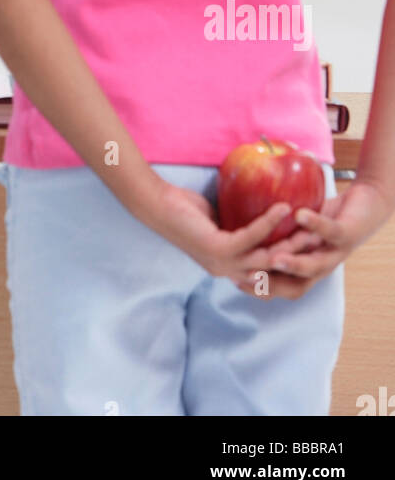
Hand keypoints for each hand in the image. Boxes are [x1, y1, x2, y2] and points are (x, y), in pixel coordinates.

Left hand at [149, 180, 305, 296]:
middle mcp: (229, 272)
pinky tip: (283, 209)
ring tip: (308, 222)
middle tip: (321, 235)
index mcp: (231, 268)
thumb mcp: (222, 221)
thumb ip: (243, 226)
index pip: (271, 273)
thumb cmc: (187, 211)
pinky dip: (269, 223)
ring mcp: (223, 263)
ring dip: (290, 240)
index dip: (294, 263)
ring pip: (267, 258)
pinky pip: (251, 238)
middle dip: (300, 254)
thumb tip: (268, 213)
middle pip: (275, 270)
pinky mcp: (218, 249)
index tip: (316, 245)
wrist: (158, 206)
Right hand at [240, 178, 393, 296]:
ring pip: (314, 265)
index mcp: (308, 269)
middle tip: (248, 275)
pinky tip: (299, 215)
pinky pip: (330, 232)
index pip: (282, 288)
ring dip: (294, 263)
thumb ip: (277, 234)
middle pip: (296, 286)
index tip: (236, 280)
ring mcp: (336, 253)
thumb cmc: (327, 217)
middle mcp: (322, 267)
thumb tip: (238, 224)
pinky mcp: (347, 235)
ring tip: (274, 256)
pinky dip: (315, 225)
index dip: (261, 289)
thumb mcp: (298, 229)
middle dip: (272, 284)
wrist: (366, 205)